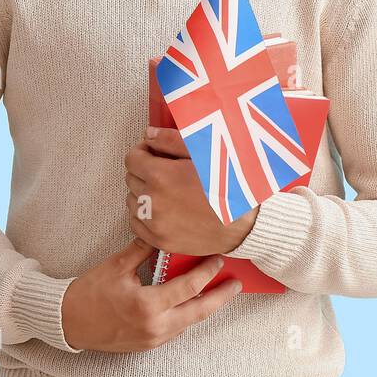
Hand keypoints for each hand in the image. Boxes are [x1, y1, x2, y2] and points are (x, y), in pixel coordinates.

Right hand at [60, 238, 242, 351]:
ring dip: (205, 307)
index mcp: (148, 304)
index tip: (218, 259)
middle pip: (199, 311)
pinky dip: (187, 316)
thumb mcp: (116, 265)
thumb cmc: (89, 294)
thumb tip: (163, 233)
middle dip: (220, 297)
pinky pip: (176, 329)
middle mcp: (155, 325)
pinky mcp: (148, 344)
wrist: (69, 322)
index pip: (188, 286)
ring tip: (219, 293)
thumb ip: (143, 249)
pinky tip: (193, 304)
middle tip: (236, 284)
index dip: (206, 271)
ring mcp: (153, 338)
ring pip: (189, 323)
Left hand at [124, 126, 259, 256]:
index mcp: (160, 176)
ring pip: (132, 202)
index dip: (142, 152)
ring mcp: (155, 224)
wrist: (245, 222)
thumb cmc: (228, 184)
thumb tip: (147, 135)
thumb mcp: (203, 152)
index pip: (132, 159)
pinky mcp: (161, 241)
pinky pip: (137, 224)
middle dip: (143, 171)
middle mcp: (153, 201)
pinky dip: (144, 215)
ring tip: (164, 190)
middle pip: (131, 179)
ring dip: (143, 193)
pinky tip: (161, 209)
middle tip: (163, 170)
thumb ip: (170, 140)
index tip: (153, 153)